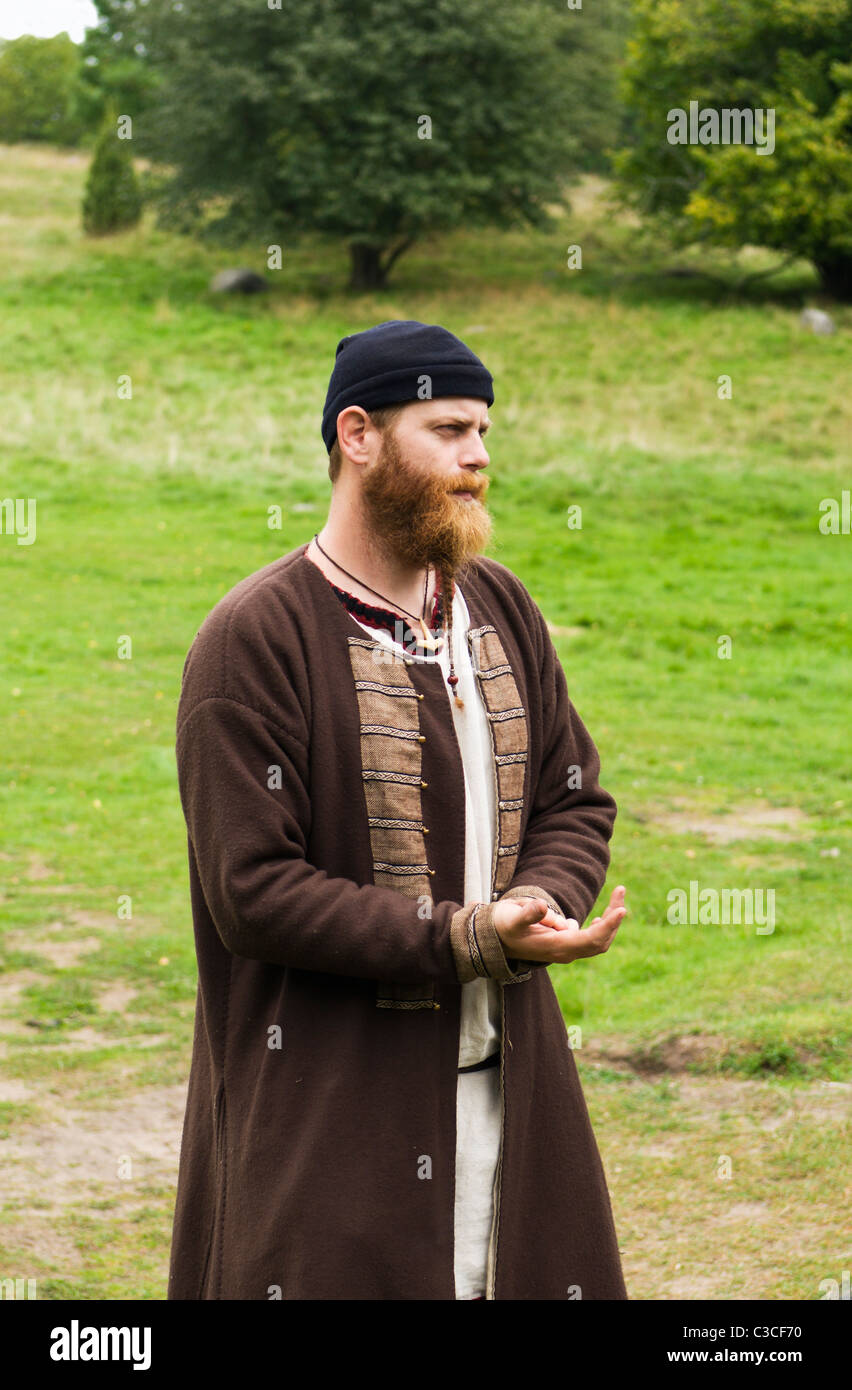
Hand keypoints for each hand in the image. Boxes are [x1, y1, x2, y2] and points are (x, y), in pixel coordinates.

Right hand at [492, 885, 626, 964]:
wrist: (496, 941)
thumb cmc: (503, 926)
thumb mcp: (512, 918)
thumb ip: (527, 913)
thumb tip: (543, 906)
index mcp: (556, 947)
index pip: (590, 940)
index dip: (608, 926)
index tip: (622, 909)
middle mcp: (566, 953)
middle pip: (601, 940)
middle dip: (615, 917)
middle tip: (621, 890)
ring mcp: (568, 951)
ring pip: (599, 940)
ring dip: (611, 920)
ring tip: (618, 893)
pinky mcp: (566, 945)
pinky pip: (591, 939)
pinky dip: (603, 926)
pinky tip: (603, 916)